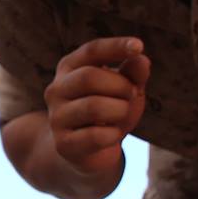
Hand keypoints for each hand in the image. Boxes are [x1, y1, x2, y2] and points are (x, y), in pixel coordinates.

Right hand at [46, 37, 149, 174]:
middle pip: (89, 77)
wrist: (90, 152)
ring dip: (120, 110)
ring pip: (93, 107)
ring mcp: (57, 118)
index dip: (115, 46)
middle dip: (121, 86)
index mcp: (69, 68)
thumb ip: (134, 74)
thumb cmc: (109, 112)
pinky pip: (95, 135)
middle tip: (132, 95)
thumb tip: (141, 60)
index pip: (91, 50)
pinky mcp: (63, 144)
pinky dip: (114, 134)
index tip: (139, 46)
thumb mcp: (126, 89)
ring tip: (122, 115)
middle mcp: (56, 89)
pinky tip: (112, 135)